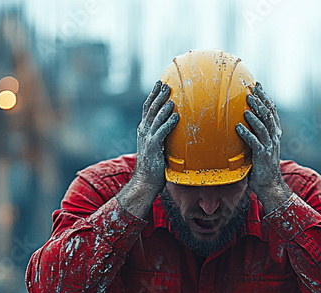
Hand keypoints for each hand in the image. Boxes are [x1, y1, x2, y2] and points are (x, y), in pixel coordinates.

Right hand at [117, 81, 178, 217]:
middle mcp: (144, 131)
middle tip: (166, 84)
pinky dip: (169, 123)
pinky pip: (162, 132)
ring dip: (164, 107)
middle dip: (158, 96)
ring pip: (156, 118)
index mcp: (144, 129)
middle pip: (151, 109)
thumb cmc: (154, 165)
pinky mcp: (153, 147)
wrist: (145, 180)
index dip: (153, 95)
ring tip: (172, 98)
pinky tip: (176, 116)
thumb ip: (162, 135)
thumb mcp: (156, 146)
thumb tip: (174, 127)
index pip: (147, 108)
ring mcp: (147, 138)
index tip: (159, 83)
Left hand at [235, 83, 292, 213]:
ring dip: (255, 115)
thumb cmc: (262, 167)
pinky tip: (238, 127)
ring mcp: (269, 146)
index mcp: (274, 134)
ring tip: (246, 105)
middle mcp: (274, 138)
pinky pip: (254, 142)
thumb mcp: (261, 148)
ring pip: (263, 126)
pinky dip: (246, 133)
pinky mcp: (262, 156)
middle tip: (251, 90)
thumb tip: (241, 124)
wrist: (270, 185)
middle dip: (260, 101)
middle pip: (269, 115)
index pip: (272, 111)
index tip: (258, 86)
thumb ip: (255, 136)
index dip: (266, 98)